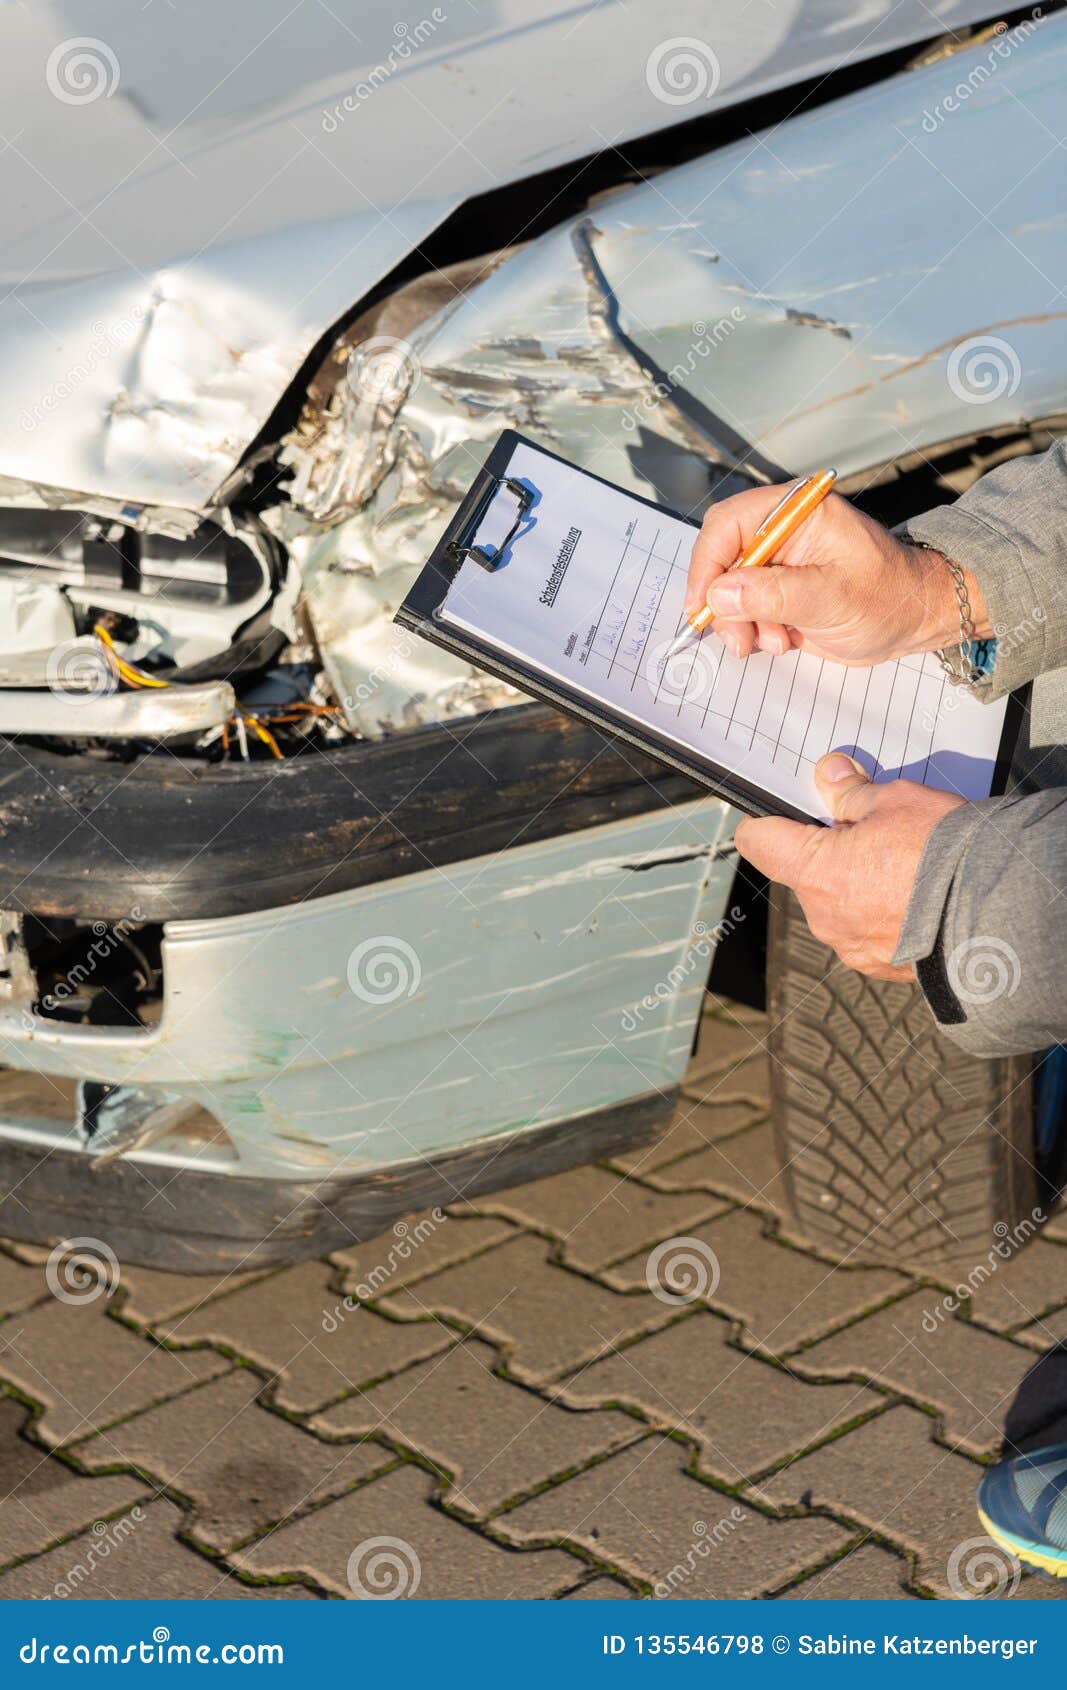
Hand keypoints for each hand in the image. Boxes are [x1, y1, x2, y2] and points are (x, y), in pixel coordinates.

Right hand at [685, 482, 990, 663]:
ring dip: (742, 624)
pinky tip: (783, 639)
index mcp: (796, 511)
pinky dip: (754, 632)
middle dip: (725, 605)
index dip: (707, 565)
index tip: (703, 606)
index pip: (728, 524)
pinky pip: (745, 610)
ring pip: (728, 592)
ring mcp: (778, 562)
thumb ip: (775, 594)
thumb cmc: (889, 597)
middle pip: (721, 560)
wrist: (915, 619)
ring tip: (777, 641)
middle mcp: (781, 531)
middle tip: (741, 640)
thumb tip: (721, 594)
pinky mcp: (778, 590)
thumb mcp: (832, 597)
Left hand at [736, 753, 965, 979]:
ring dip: (857, 883)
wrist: (999, 912)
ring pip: (837, 903)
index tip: (785, 810)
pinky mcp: (881, 965)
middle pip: (804, 872)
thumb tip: (829, 775)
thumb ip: (851, 792)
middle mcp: (824, 916)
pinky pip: (866, 931)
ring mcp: (851, 946)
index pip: (759, 842)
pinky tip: (916, 897)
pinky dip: (882, 913)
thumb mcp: (895, 801)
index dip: (767, 820)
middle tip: (873, 832)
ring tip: (904, 866)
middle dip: (830, 850)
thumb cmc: (944, 852)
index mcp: (814, 871)